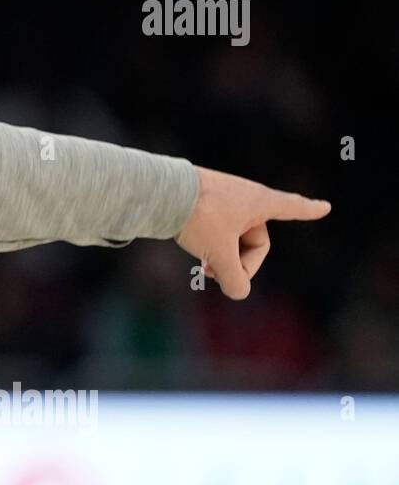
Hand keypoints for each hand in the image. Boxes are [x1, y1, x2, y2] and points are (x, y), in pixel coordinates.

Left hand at [174, 165, 330, 299]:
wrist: (160, 192)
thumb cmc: (198, 216)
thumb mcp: (220, 253)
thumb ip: (235, 279)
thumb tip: (238, 292)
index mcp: (260, 202)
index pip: (291, 208)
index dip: (308, 211)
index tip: (324, 207)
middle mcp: (245, 197)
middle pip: (255, 242)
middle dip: (238, 264)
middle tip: (215, 273)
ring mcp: (223, 199)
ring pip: (231, 240)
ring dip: (222, 258)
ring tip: (204, 269)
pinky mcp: (202, 203)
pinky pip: (215, 232)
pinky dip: (208, 247)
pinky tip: (195, 257)